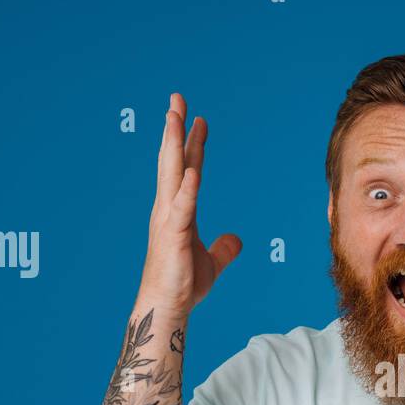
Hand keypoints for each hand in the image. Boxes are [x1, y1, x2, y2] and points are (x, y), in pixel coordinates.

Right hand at [139, 93, 241, 314]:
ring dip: (174, 144)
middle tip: (177, 99)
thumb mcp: (212, 262)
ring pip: (172, 173)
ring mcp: (168, 219)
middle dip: (175, 129)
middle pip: (173, 161)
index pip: (186, 169)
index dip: (192, 144)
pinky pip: (183, 206)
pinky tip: (194, 169)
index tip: (197, 119)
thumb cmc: (184, 285)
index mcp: (177, 210)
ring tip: (176, 116)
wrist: (168, 306)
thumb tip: (236, 239)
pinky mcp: (173, 235)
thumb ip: (224, 248)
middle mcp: (168, 208)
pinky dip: (188, 188)